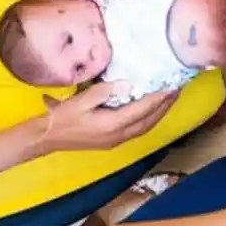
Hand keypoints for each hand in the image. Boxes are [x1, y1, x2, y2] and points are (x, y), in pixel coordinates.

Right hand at [38, 83, 177, 152]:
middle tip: (177, 90)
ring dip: (159, 113)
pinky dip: (149, 119)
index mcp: (112, 125)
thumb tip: (127, 84)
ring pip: (146, 127)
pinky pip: (138, 129)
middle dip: (165, 106)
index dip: (159, 98)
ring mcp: (117, 140)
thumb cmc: (63, 118)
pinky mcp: (113, 141)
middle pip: (150, 121)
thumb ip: (104, 92)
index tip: (172, 86)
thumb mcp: (81, 101)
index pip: (142, 110)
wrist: (48, 138)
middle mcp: (119, 135)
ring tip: (169, 99)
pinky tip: (151, 110)